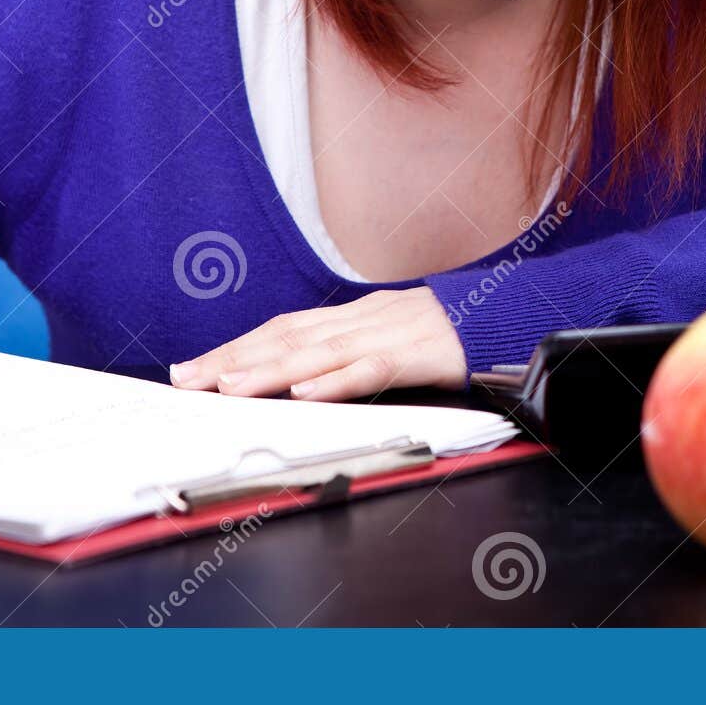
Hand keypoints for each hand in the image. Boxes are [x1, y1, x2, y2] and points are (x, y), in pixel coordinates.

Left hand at [169, 287, 467, 400]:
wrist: (517, 310)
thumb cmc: (455, 332)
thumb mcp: (395, 336)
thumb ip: (353, 354)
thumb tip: (303, 380)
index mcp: (357, 316)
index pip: (284, 330)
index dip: (237, 348)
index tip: (195, 369)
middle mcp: (365, 319)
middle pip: (288, 338)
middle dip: (234, 359)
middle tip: (189, 380)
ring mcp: (393, 333)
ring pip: (321, 352)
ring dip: (271, 372)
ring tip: (230, 388)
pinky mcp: (424, 354)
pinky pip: (375, 367)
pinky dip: (339, 380)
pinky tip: (308, 394)